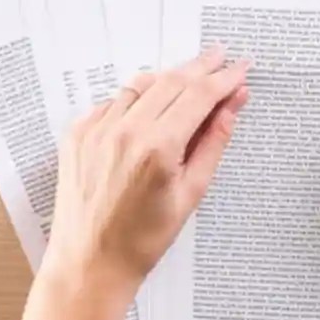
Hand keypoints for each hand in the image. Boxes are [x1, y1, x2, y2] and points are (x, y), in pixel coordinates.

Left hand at [42, 48, 249, 289]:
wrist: (90, 262)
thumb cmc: (142, 239)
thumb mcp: (191, 193)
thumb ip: (213, 143)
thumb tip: (232, 106)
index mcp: (157, 147)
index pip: (199, 95)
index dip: (224, 78)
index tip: (241, 68)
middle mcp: (124, 131)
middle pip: (172, 80)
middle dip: (201, 67)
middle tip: (221, 57)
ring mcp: (96, 129)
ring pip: (142, 85)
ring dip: (169, 77)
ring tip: (191, 78)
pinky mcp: (78, 133)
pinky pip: (114, 102)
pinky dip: (137, 98)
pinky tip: (151, 108)